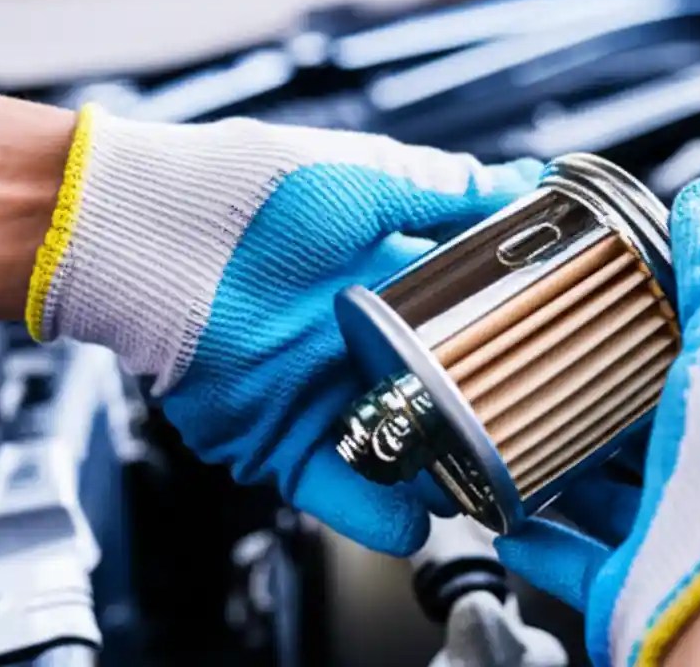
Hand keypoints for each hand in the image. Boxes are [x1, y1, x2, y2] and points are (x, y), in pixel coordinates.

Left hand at [26, 105, 540, 554]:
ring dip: (441, 479)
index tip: (551, 363)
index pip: (462, 328)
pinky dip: (375, 515)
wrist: (149, 231)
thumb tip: (520, 185)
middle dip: (481, 425)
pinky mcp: (277, 441)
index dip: (505, 346)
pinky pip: (337, 488)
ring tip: (488, 497)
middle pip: (439, 401)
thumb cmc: (249, 190)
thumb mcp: (368, 175)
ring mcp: (321, 398)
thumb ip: (446, 190)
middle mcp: (358, 348)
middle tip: (531, 445)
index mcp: (384, 286)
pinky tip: (415, 525)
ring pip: (398, 455)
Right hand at [495, 178, 699, 664]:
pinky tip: (514, 516)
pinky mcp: (657, 588)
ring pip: (632, 496)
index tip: (643, 306)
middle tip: (570, 366)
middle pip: (681, 426)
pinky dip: (547, 539)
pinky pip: (588, 561)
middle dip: (621, 399)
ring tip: (525, 435)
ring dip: (574, 468)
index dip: (698, 323)